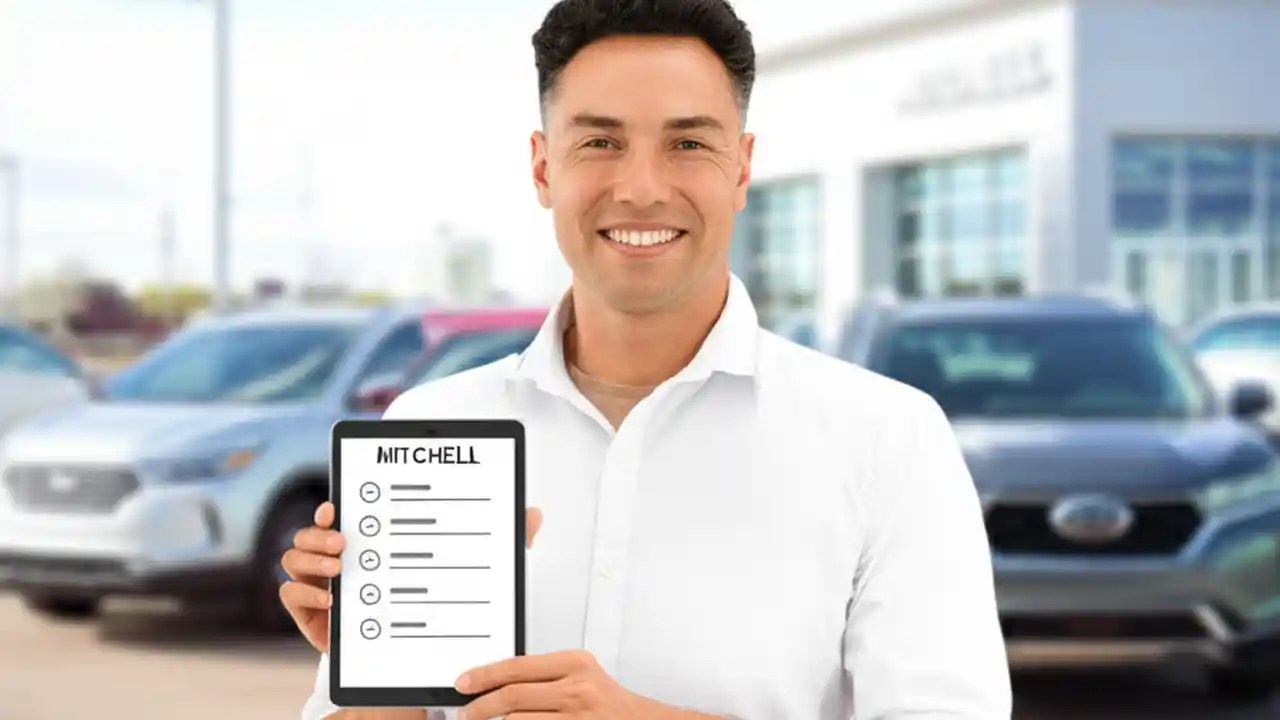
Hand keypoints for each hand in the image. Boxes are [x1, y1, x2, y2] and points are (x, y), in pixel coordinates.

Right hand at [281, 501, 543, 653]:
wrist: (418, 667)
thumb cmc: (443, 614)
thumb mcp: (476, 578)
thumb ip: (500, 547)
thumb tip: (533, 514)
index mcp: (375, 546)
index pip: (347, 513)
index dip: (338, 504)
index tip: (342, 503)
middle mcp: (345, 563)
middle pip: (312, 531)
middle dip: (319, 530)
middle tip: (344, 540)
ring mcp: (326, 589)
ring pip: (294, 558)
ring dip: (310, 557)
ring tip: (338, 567)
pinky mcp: (315, 619)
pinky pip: (291, 596)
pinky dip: (304, 593)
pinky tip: (330, 600)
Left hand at [455, 650, 712, 719]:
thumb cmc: (611, 704)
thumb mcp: (584, 676)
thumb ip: (549, 676)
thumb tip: (503, 681)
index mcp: (576, 664)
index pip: (517, 667)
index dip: (484, 675)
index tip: (465, 683)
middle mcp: (577, 689)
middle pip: (512, 696)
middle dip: (481, 706)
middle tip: (465, 712)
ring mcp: (576, 717)